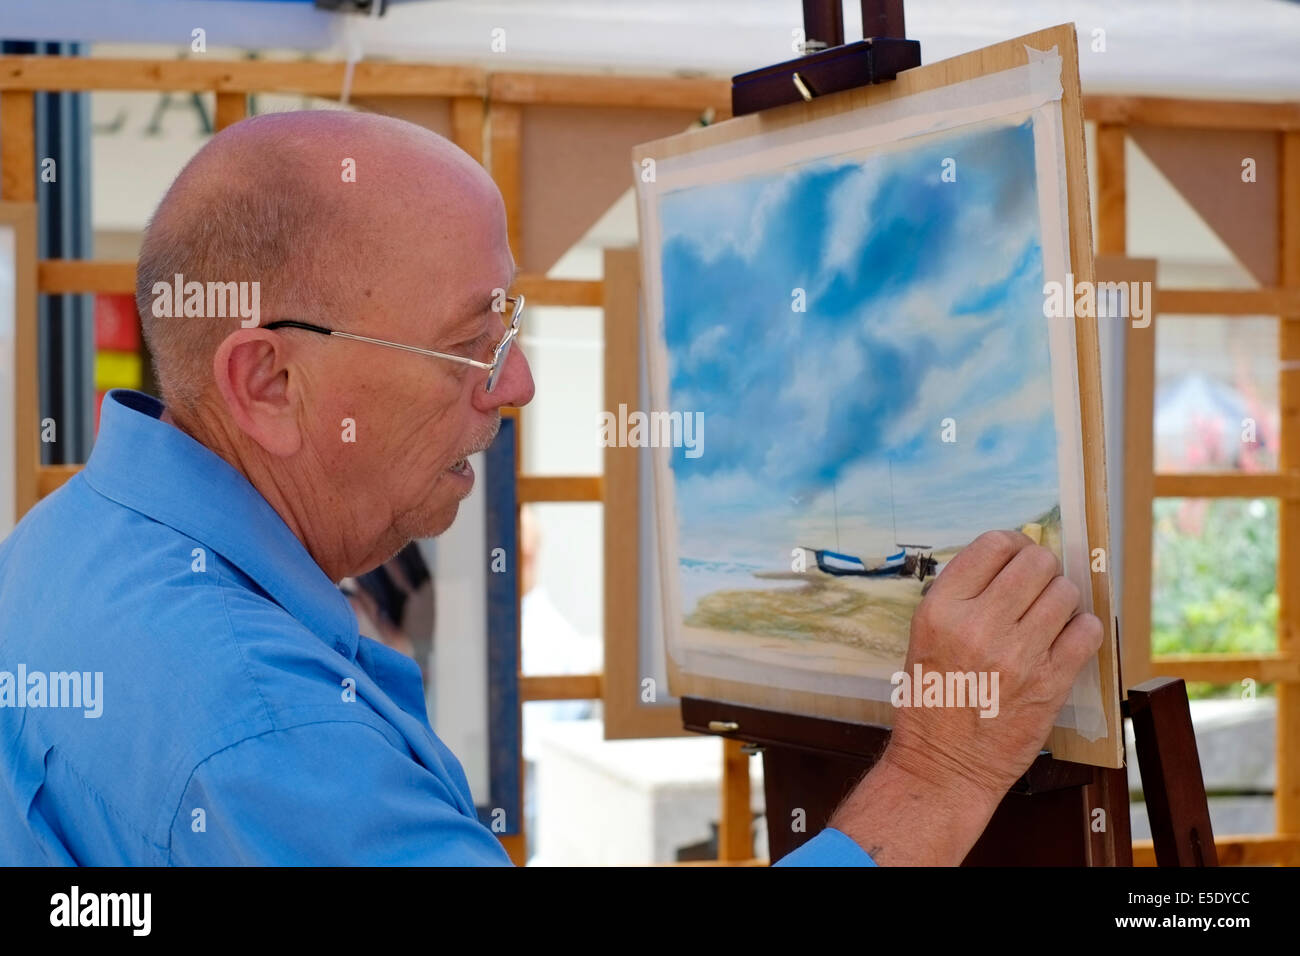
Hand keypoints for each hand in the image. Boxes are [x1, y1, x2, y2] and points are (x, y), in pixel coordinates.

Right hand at [827, 530, 1102, 863]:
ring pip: (1066, 593)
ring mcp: (1017, 654)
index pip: (993, 545)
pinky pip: (1087, 632)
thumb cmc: (932, 700)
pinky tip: (1066, 639)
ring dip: (1062, 600)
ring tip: (1049, 617)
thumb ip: (962, 598)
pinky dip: (1082, 629)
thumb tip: (1012, 558)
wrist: (944, 764)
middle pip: (1036, 562)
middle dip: (1042, 569)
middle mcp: (978, 625)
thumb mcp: (925, 637)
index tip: (1016, 557)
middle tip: (1037, 587)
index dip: (1013, 544)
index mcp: (941, 610)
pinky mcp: (1050, 682)